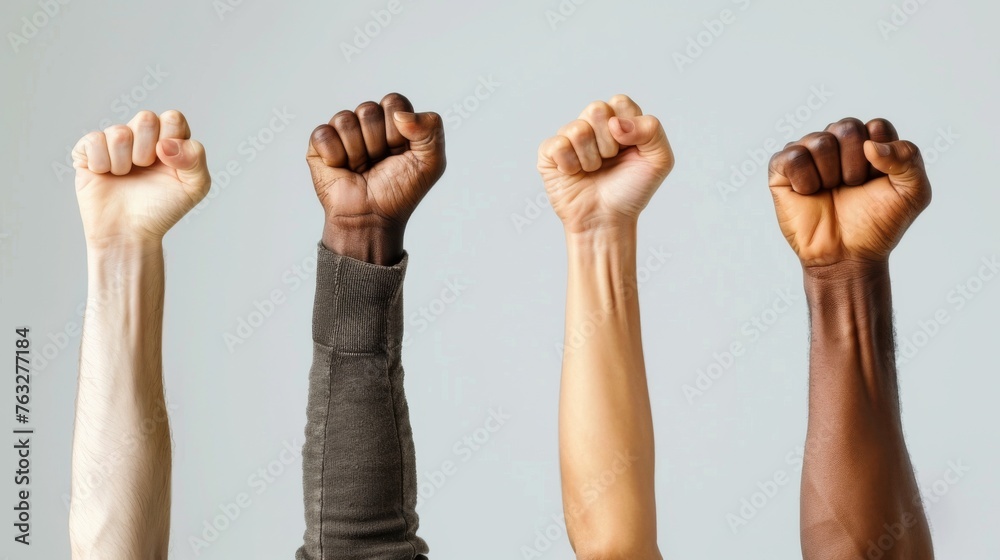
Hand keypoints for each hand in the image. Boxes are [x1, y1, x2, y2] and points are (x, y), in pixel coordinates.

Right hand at [72, 110, 210, 246]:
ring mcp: (115, 142)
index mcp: (169, 139)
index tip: (169, 162)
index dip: (171, 139)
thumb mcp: (195, 186)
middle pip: (146, 118)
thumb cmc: (163, 209)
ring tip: (125, 177)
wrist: (130, 232)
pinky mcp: (89, 150)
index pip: (173, 118)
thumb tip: (166, 143)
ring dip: (125, 162)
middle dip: (147, 150)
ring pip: (119, 132)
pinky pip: (94, 140)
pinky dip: (102, 164)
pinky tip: (106, 175)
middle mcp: (142, 137)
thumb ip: (195, 158)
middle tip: (146, 169)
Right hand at [306, 92, 445, 264]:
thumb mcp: (432, 162)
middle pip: (369, 109)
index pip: (394, 102)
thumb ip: (432, 128)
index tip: (400, 152)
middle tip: (379, 162)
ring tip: (361, 168)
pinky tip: (343, 169)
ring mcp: (343, 132)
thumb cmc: (401, 192)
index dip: (398, 129)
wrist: (373, 218)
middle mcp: (368, 123)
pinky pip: (323, 134)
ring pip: (345, 120)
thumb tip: (400, 115)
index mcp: (394, 122)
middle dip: (377, 142)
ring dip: (357, 151)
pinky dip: (335, 155)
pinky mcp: (319, 145)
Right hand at [537, 95, 673, 233]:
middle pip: (596, 109)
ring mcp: (569, 138)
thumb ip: (652, 130)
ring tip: (593, 171)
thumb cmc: (631, 191)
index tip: (629, 149)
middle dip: (608, 142)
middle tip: (609, 161)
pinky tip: (574, 174)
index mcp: (619, 121)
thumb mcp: (659, 161)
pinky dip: (570, 165)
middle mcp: (593, 126)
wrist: (606, 220)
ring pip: (578, 129)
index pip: (620, 102)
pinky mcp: (549, 153)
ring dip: (590, 158)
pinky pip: (558, 145)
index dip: (626, 126)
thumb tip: (616, 123)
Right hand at [768, 118, 930, 267]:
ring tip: (830, 192)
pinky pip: (792, 156)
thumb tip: (870, 145)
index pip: (877, 127)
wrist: (847, 256)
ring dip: (829, 174)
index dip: (881, 158)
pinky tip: (809, 194)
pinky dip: (804, 180)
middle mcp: (837, 144)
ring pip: (819, 141)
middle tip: (852, 188)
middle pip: (847, 127)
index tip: (877, 182)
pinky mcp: (781, 170)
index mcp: (869, 144)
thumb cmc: (877, 225)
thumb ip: (908, 157)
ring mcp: (808, 155)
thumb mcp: (914, 193)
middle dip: (854, 164)